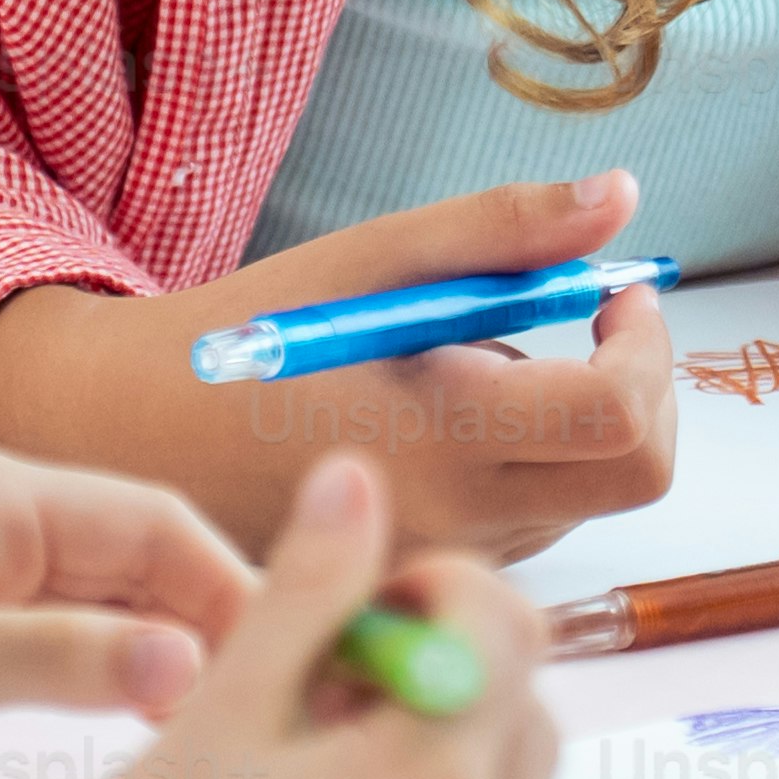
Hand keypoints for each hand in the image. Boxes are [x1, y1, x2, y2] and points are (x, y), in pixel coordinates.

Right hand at [0, 167, 683, 560]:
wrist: (131, 438)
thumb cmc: (250, 336)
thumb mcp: (372, 260)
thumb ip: (504, 228)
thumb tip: (623, 196)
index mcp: (448, 435)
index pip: (624, 421)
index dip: (647, 347)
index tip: (614, 291)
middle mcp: (459, 520)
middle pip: (635, 479)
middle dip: (641, 388)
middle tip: (590, 319)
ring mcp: (444, 563)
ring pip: (584, 503)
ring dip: (576, 426)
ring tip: (472, 365)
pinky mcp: (424, 581)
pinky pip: (526, 529)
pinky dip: (526, 467)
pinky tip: (444, 420)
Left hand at [0, 447, 257, 778]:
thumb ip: (60, 661)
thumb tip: (193, 666)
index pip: (158, 524)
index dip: (238, 587)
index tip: (304, 660)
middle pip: (148, 558)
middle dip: (221, 621)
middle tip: (290, 707)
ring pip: (114, 602)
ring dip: (174, 652)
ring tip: (239, 726)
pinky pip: (69, 641)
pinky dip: (119, 675)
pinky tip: (152, 732)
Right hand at [0, 450, 558, 778]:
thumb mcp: (221, 703)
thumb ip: (308, 587)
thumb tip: (357, 477)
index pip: (511, 628)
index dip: (443, 587)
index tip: (358, 605)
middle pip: (524, 710)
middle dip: (449, 667)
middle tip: (328, 678)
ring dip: (440, 746)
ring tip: (313, 758)